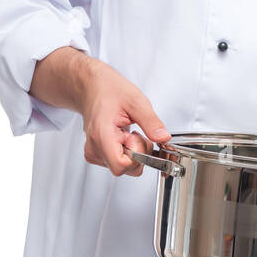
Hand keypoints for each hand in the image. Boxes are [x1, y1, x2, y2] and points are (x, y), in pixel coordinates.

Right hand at [79, 61, 170, 176]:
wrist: (93, 87)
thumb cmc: (109, 90)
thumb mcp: (136, 101)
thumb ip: (151, 122)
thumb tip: (163, 138)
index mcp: (102, 135)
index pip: (121, 166)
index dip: (137, 156)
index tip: (137, 137)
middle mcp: (94, 148)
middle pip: (124, 168)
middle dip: (138, 154)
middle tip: (135, 132)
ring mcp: (94, 153)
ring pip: (123, 167)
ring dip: (132, 152)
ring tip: (128, 132)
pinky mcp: (97, 154)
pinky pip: (118, 162)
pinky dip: (126, 152)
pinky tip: (123, 136)